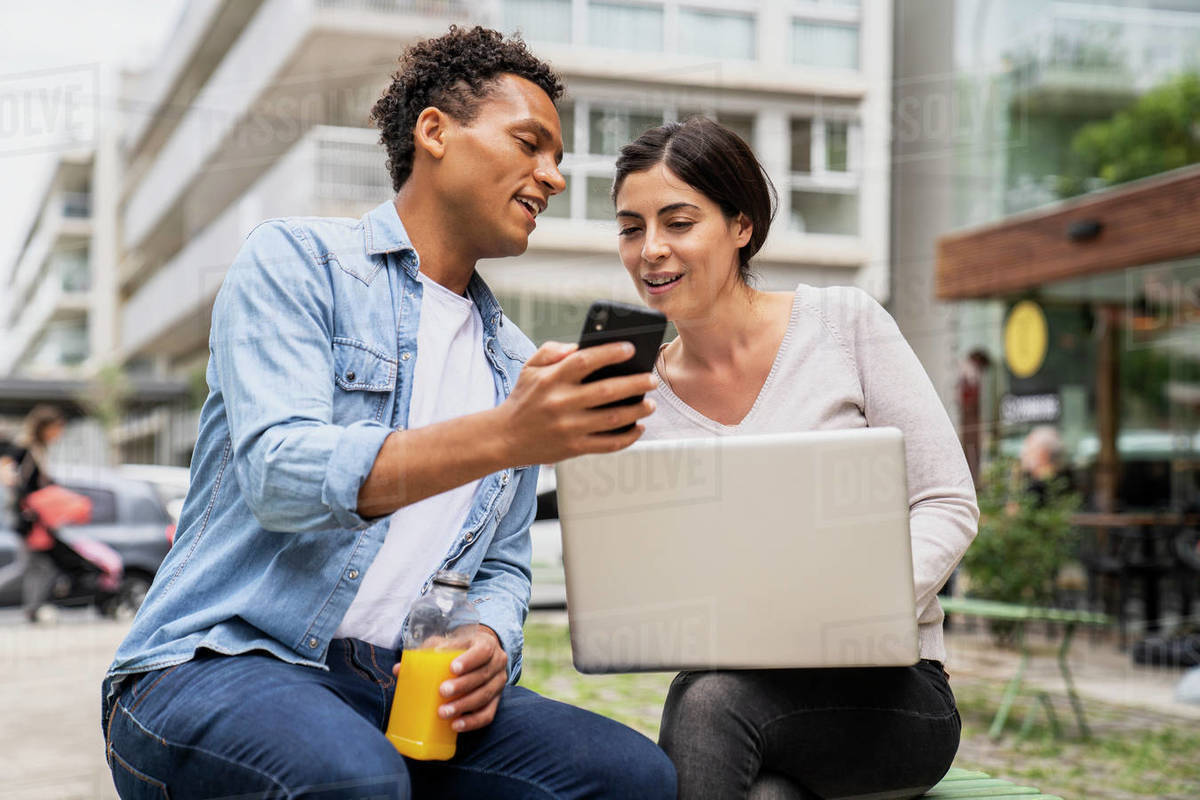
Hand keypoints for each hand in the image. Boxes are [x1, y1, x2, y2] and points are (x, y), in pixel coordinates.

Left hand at [400, 626, 508, 733]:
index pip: (483, 651)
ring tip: (443, 713)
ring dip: (464, 706)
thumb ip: (425, 652)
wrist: (481, 654)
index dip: (469, 660)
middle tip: (442, 692)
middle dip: (462, 686)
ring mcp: (498, 683)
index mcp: (486, 644)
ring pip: (485, 696)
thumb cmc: (458, 648)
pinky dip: (472, 722)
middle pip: (483, 676)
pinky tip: (456, 726)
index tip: (452, 668)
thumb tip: (398, 670)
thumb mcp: (445, 643)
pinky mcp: (496, 701)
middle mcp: (498, 663)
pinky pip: (488, 714)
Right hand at [497, 340, 658, 464]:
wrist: (504, 438)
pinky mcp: (574, 448)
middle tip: (652, 379)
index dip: (611, 352)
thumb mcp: (530, 368)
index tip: (631, 348)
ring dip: (637, 410)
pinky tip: (638, 427)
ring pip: (613, 418)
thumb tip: (580, 346)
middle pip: (607, 390)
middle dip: (636, 383)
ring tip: (651, 403)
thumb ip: (552, 351)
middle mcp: (561, 403)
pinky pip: (608, 444)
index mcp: (552, 380)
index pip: (586, 360)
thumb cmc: (523, 399)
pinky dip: (628, 437)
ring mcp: (569, 428)